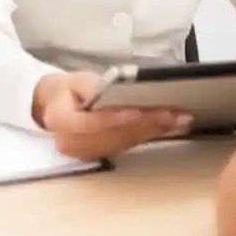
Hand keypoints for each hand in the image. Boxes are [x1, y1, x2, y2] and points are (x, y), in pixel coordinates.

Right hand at [32, 71, 191, 160]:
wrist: (58, 106)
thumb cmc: (69, 90)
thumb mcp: (76, 80)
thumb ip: (91, 86)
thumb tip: (111, 88)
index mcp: (59, 120)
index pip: (88, 123)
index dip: (112, 119)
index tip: (136, 112)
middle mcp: (70, 142)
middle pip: (113, 134)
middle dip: (145, 123)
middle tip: (173, 114)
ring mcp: (86, 153)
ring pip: (123, 142)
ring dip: (153, 130)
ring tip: (178, 119)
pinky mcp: (100, 156)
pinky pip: (127, 146)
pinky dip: (148, 135)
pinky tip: (168, 126)